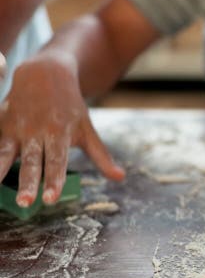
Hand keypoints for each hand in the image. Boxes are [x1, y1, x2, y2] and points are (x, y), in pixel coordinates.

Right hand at [0, 57, 124, 206]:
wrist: (45, 74)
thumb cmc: (70, 108)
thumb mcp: (87, 130)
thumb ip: (101, 156)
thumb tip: (120, 178)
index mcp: (59, 134)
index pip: (57, 162)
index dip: (54, 181)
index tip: (51, 200)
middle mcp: (36, 131)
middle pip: (32, 162)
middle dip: (28, 183)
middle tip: (26, 203)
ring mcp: (16, 127)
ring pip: (6, 152)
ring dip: (0, 171)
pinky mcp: (1, 123)